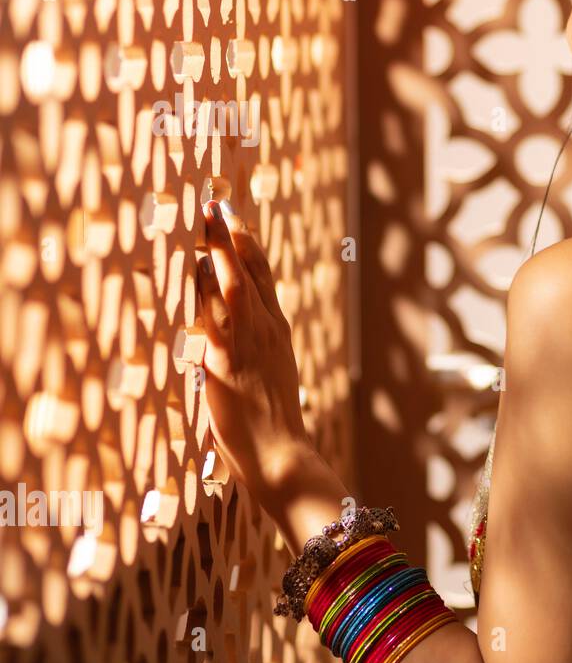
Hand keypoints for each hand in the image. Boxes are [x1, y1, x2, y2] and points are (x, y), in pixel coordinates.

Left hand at [196, 198, 311, 503]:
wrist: (284, 456)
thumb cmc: (274, 427)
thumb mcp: (268, 379)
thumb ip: (252, 353)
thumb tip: (227, 338)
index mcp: (279, 333)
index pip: (264, 278)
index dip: (248, 247)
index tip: (234, 220)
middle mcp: (267, 331)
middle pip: (249, 273)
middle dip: (232, 238)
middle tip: (214, 206)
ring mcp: (249, 345)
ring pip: (234, 287)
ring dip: (219, 252)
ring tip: (205, 223)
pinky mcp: (227, 363)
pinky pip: (215, 318)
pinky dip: (206, 290)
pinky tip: (196, 268)